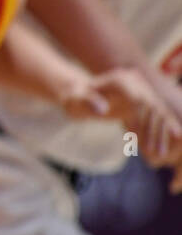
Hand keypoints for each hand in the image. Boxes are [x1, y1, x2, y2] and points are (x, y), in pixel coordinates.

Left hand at [63, 68, 181, 169]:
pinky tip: (155, 148)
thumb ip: (88, 102)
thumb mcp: (75, 100)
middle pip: (153, 107)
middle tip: (157, 152)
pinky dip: (157, 132)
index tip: (140, 138)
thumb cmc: (74, 98)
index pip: (138, 100)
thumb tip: (102, 110)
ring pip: (158, 113)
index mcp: (121, 80)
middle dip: (156, 130)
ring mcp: (141, 92)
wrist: (78, 95)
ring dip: (161, 134)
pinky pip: (155, 118)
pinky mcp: (141, 103)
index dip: (142, 120)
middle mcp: (135, 83)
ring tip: (159, 154)